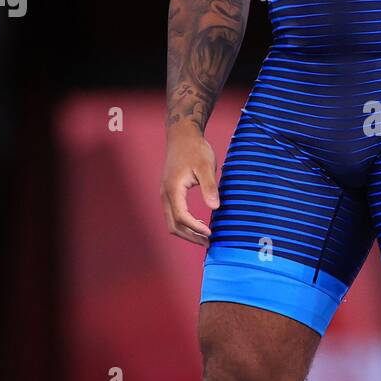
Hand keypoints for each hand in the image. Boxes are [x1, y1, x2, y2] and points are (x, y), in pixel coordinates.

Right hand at [161, 122, 219, 244]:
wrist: (182, 136)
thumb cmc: (195, 150)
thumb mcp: (206, 166)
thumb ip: (209, 187)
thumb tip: (215, 207)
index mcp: (173, 189)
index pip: (181, 216)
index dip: (195, 228)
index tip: (210, 233)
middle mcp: (165, 194)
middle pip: (173, 224)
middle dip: (190, 236)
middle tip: (208, 243)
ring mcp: (165, 194)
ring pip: (171, 222)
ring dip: (187, 232)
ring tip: (205, 238)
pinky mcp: (169, 193)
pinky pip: (173, 214)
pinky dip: (184, 224)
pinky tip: (198, 224)